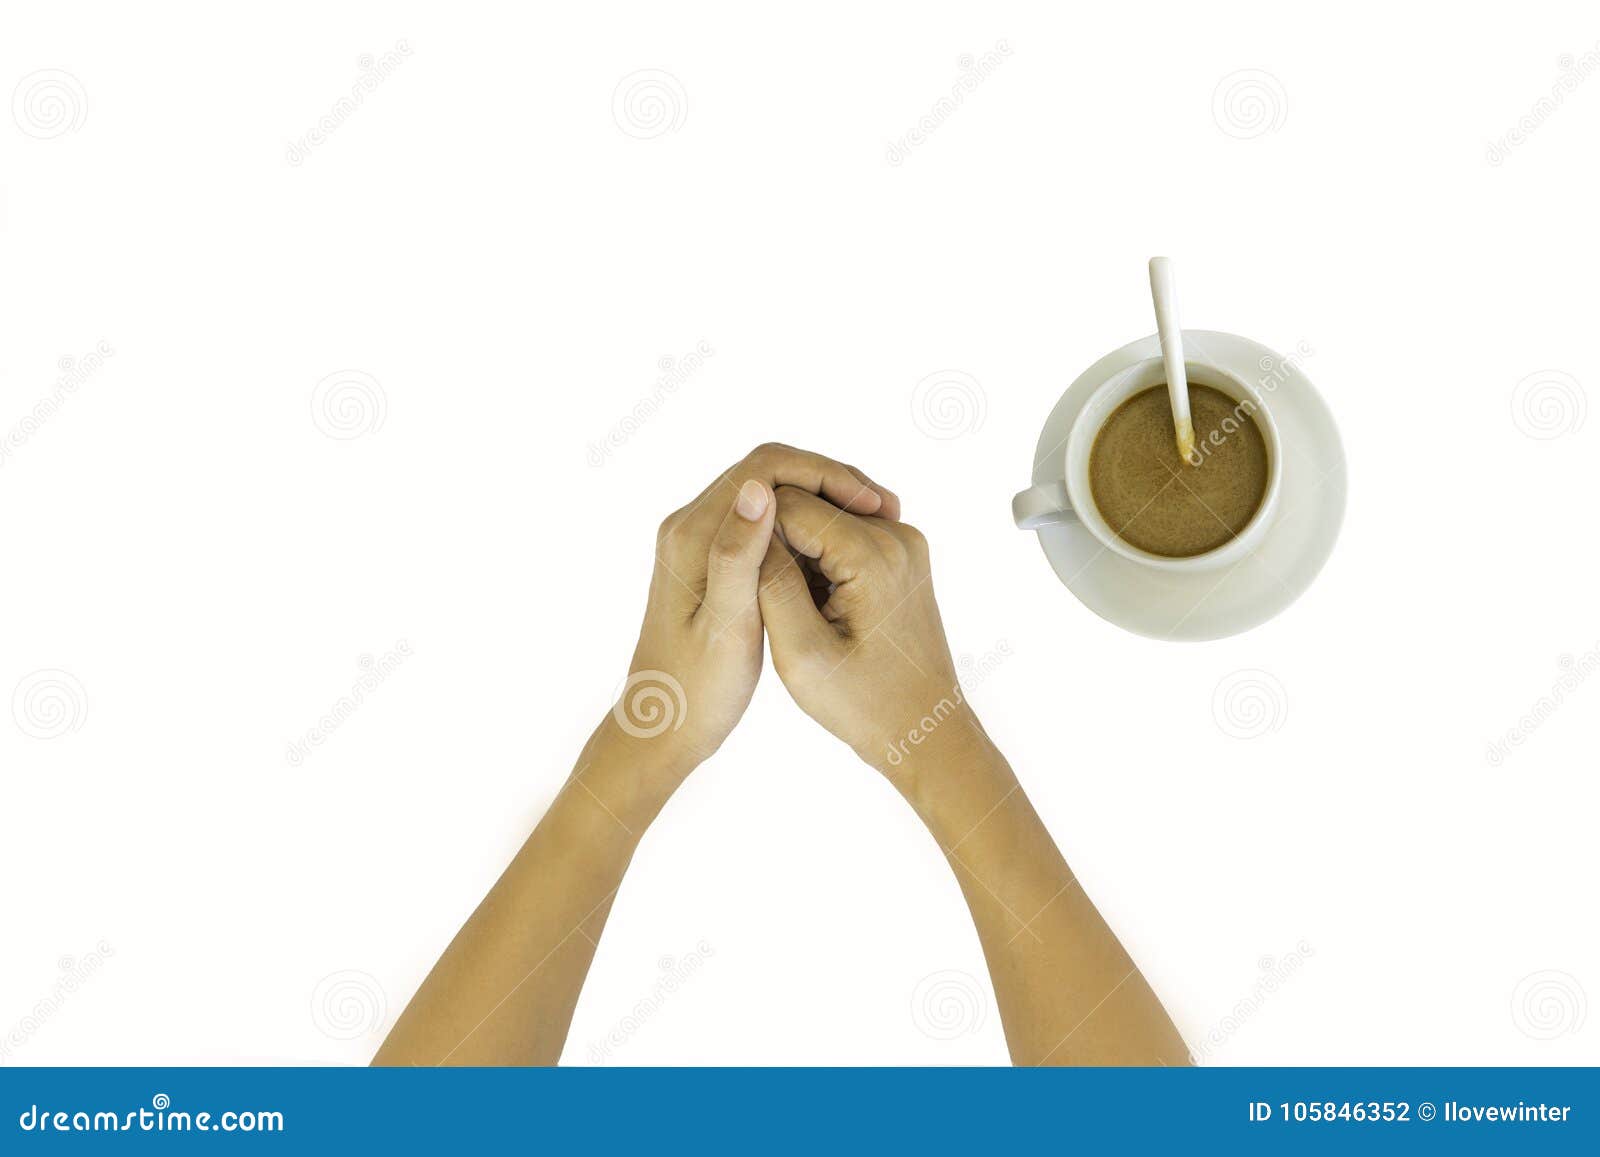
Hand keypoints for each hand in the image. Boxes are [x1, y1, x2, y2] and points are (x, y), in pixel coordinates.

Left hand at [609, 445, 897, 792]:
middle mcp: (689, 526)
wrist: (663, 727)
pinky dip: (805, 526)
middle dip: (830, 481)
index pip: (765, 468)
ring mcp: (698, 541)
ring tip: (873, 528)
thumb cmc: (696, 690)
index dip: (826, 474)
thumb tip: (759, 490)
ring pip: (769, 494)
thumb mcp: (725, 626)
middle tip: (885, 511)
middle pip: (769, 471)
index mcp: (692, 535)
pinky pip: (763, 522)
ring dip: (822, 501)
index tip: (873, 504)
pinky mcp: (709, 560)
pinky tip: (839, 551)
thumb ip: (736, 555)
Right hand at [758, 486, 978, 776]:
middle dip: (775, 535)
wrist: (922, 729)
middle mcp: (897, 535)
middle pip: (809, 500)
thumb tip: (750, 523)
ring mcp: (905, 542)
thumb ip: (771, 583)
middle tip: (756, 587)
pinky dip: (819, 556)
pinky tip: (808, 599)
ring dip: (796, 546)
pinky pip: (845, 533)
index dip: (750, 530)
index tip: (736, 571)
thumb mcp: (800, 652)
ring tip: (784, 599)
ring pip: (825, 514)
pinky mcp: (902, 555)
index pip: (786, 502)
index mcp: (872, 554)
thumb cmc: (863, 703)